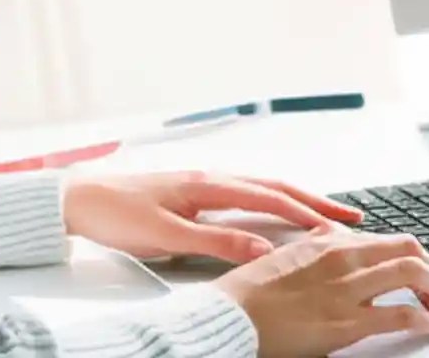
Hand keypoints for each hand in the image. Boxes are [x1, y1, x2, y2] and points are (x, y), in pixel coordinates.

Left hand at [61, 171, 362, 262]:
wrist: (78, 197)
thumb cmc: (116, 213)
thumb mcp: (168, 236)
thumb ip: (217, 242)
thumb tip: (262, 251)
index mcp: (210, 185)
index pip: (271, 199)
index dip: (307, 215)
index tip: (337, 229)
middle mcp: (213, 178)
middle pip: (276, 188)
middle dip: (314, 201)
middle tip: (350, 216)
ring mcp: (204, 183)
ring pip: (263, 189)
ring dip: (296, 200)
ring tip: (324, 214)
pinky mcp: (194, 192)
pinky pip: (246, 194)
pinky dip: (272, 202)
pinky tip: (275, 212)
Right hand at [215, 230, 428, 356]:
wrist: (230, 315)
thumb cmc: (250, 293)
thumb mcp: (287, 257)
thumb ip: (318, 251)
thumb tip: (337, 245)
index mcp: (328, 243)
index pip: (386, 240)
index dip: (411, 257)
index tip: (419, 271)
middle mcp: (343, 259)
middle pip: (409, 250)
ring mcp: (347, 289)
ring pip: (414, 274)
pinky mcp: (347, 322)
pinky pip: (402, 314)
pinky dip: (425, 318)